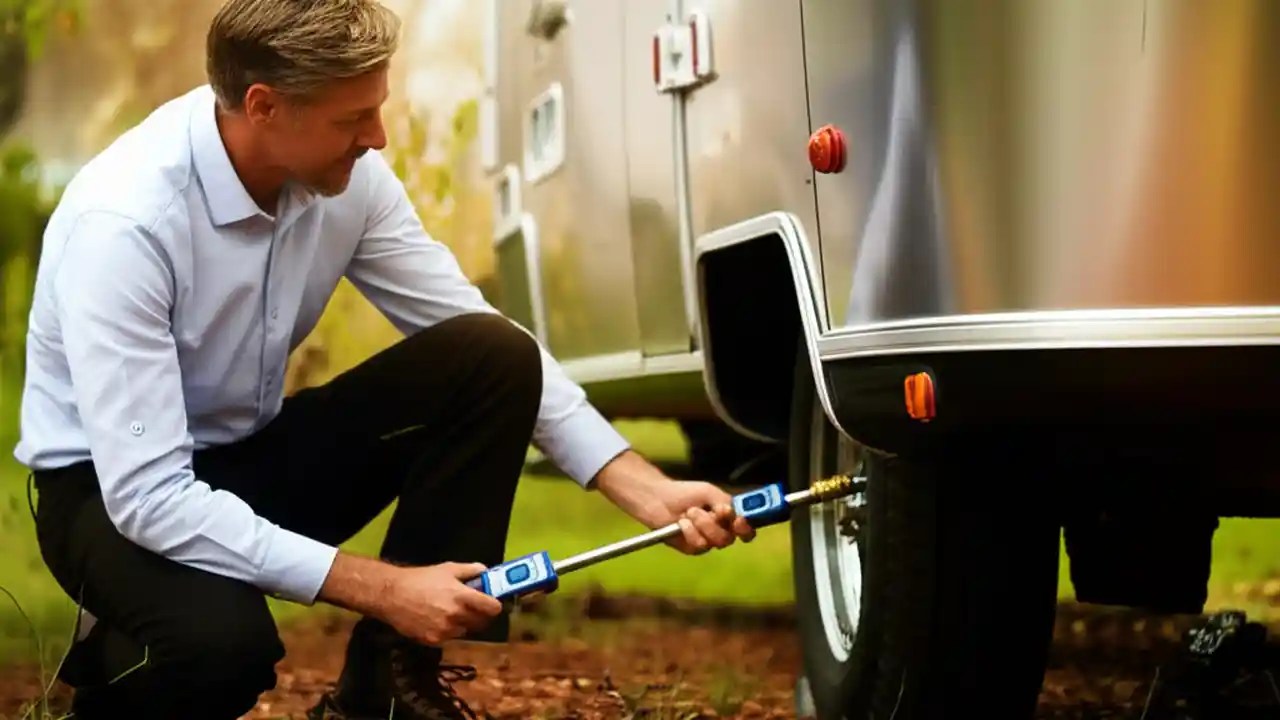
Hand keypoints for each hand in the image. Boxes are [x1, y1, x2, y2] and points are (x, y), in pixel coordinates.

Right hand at [379, 562, 502, 644]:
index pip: (492, 608)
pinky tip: (436, 619)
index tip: (491, 603)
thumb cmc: (420, 579)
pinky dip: (447, 631)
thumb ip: (471, 570)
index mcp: (462, 597)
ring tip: (449, 612)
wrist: (392, 595)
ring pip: (465, 631)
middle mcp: (456, 616)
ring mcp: (445, 631)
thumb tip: (486, 572)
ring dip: (463, 624)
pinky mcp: (433, 641)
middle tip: (472, 607)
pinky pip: (449, 638)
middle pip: (482, 623)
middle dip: (480, 615)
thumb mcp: (447, 568)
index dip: (494, 605)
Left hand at [592, 450, 756, 554]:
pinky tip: (681, 522)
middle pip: (732, 538)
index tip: (739, 520)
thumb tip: (733, 513)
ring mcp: (707, 541)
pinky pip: (699, 545)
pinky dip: (690, 531)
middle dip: (718, 523)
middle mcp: (720, 531)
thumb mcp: (709, 492)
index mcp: (728, 518)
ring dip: (703, 524)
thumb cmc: (685, 493)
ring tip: (690, 512)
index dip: (746, 527)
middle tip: (711, 511)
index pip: (746, 529)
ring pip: (716, 542)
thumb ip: (725, 501)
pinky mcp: (692, 549)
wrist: (659, 499)